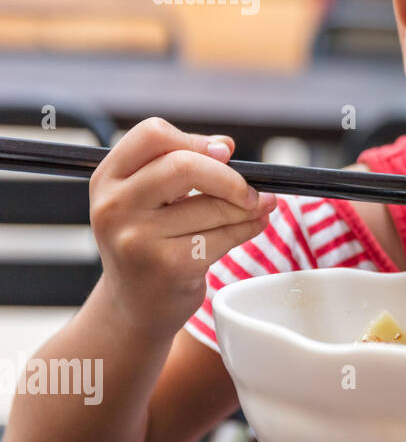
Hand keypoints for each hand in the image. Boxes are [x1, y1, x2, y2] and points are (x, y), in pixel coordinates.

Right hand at [89, 117, 277, 340]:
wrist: (134, 306)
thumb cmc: (149, 243)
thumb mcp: (147, 200)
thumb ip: (179, 165)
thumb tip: (225, 145)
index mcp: (107, 179)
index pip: (152, 135)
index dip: (195, 140)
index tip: (224, 153)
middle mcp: (115, 206)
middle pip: (185, 165)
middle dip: (230, 175)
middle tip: (252, 188)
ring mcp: (138, 239)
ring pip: (213, 205)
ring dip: (250, 204)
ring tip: (262, 205)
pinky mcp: (169, 266)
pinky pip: (224, 236)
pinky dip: (249, 227)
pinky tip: (256, 224)